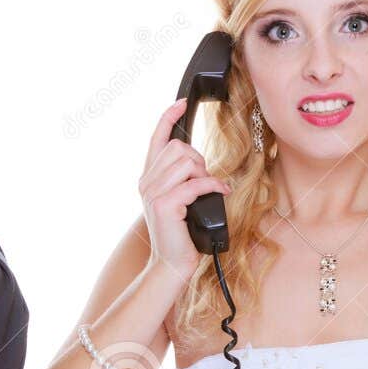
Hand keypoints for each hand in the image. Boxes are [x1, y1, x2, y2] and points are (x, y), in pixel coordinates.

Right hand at [139, 98, 229, 286]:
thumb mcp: (178, 200)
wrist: (172, 264)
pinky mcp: (165, 205)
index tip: (181, 104)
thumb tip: (196, 161)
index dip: (168, 117)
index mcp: (148, 178)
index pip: (156, 138)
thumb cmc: (181, 233)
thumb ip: (181, 179)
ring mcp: (153, 192)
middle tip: (205, 181)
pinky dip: (213, 186)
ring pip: (187, 162)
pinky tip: (221, 193)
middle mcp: (147, 182)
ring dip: (204, 174)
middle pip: (179, 147)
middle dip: (199, 160)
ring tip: (208, 190)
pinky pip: (195, 183)